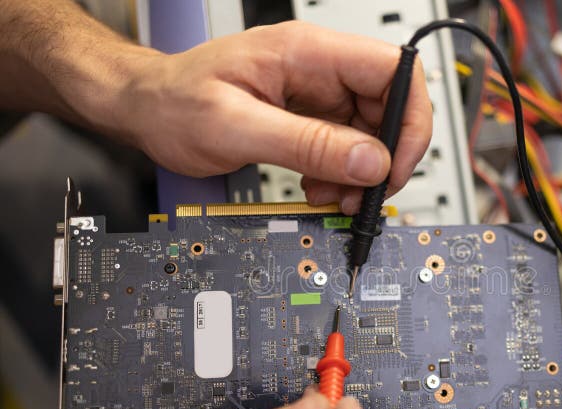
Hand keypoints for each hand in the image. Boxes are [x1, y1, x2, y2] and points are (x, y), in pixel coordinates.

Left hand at [118, 21, 432, 213]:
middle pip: (389, 106)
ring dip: (360, 173)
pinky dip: (341, 175)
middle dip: (384, 157)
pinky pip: (346, 147)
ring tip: (330, 195)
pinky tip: (318, 187)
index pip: (394, 70)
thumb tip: (371, 162)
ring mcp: (317, 94)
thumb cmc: (174, 103)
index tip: (396, 164)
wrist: (144, 110)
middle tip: (362, 193)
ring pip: (371, 133)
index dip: (409, 119)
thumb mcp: (237, 128)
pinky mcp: (310, 118)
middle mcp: (320, 70)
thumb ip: (308, 145)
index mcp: (307, 53)